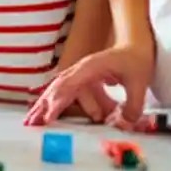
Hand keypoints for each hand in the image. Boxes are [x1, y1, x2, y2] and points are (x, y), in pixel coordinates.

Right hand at [25, 43, 153, 126]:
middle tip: (31, 123)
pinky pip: (67, 94)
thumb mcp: (139, 82)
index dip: (58, 102)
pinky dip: (56, 104)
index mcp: (90, 67)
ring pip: (57, 92)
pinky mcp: (82, 81)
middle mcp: (79, 71)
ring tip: (32, 123)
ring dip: (45, 107)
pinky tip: (48, 115)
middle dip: (43, 106)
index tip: (49, 117)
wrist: (134, 47)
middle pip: (56, 89)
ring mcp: (78, 75)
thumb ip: (133, 104)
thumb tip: (124, 123)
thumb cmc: (135, 61)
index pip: (69, 86)